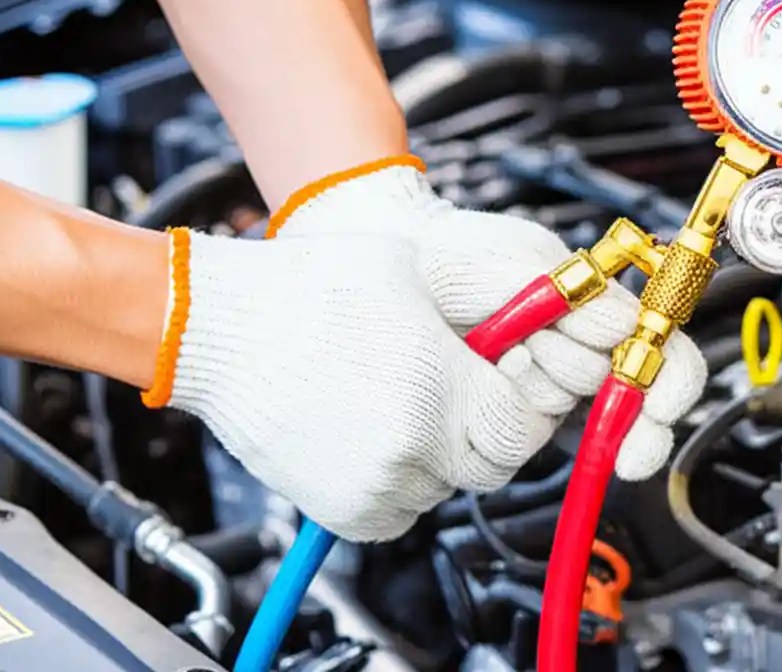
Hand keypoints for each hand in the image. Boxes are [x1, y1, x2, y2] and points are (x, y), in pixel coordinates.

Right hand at [142, 158, 706, 540]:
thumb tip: (564, 303)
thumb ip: (498, 296)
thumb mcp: (421, 269)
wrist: (217, 328)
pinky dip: (402, 479)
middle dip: (486, 428)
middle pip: (495, 463)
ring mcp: (376, 488)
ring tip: (398, 396)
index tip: (497, 379)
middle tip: (451, 386)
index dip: (519, 401)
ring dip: (440, 452)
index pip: (527, 427)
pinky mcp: (346, 512)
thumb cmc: (313, 286)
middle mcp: (413, 450)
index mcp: (440, 389)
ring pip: (448, 485)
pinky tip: (374, 426)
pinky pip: (404, 508)